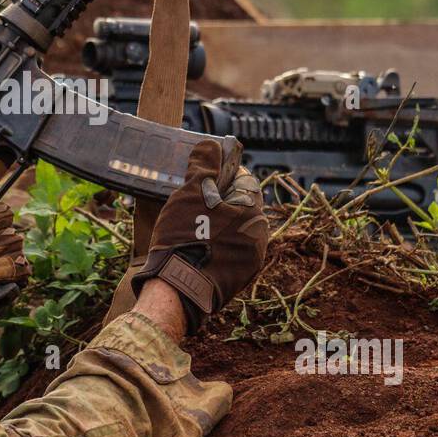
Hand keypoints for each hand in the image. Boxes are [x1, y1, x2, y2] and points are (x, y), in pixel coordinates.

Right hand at [131, 139, 267, 332]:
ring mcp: (251, 261)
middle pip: (239, 206)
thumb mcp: (190, 194)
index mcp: (254, 211)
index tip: (202, 175)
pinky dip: (215, 246)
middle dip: (218, 200)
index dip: (221, 173)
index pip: (243, 179)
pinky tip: (194, 247)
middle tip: (191, 201)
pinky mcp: (238, 279)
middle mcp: (260, 236)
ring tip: (189, 225)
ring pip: (234, 230)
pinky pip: (229, 252)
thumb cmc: (185, 237)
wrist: (178, 291)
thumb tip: (211, 145)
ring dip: (216, 223)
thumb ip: (203, 166)